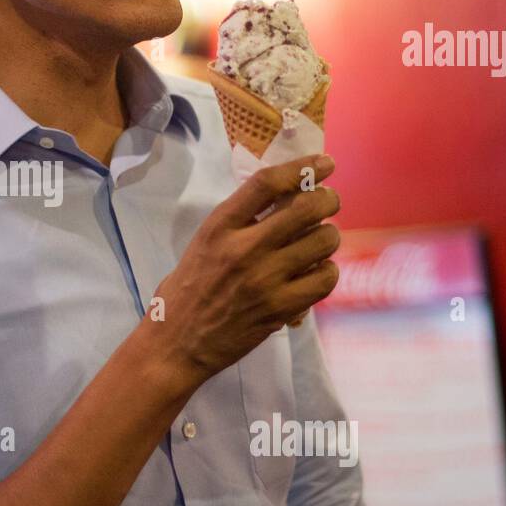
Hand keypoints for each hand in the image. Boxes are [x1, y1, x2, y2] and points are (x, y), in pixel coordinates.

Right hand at [144, 153, 340, 391]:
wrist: (177, 342)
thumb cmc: (188, 289)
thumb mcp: (204, 243)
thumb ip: (240, 221)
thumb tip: (286, 197)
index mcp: (220, 227)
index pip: (268, 183)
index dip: (303, 167)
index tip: (325, 162)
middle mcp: (244, 249)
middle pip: (306, 208)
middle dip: (327, 199)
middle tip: (328, 202)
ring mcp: (264, 280)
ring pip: (323, 241)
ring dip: (329, 236)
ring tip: (321, 240)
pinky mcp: (280, 308)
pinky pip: (325, 279)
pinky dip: (327, 271)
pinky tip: (317, 271)